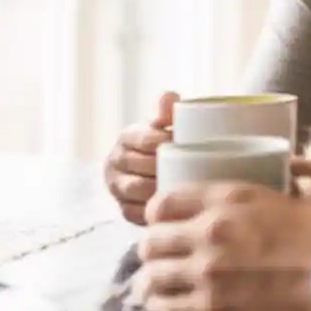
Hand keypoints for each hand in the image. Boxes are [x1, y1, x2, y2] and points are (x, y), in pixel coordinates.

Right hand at [104, 91, 177, 224]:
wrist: (163, 167)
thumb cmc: (169, 141)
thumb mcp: (168, 123)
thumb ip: (167, 107)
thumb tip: (169, 98)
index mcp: (127, 137)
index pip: (146, 140)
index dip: (167, 143)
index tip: (188, 146)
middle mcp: (115, 161)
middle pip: (142, 167)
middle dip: (166, 168)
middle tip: (195, 170)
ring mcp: (116, 187)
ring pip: (136, 191)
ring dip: (159, 190)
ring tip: (185, 188)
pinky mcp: (123, 210)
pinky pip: (135, 213)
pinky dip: (153, 211)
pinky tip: (172, 208)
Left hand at [131, 181, 310, 310]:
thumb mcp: (305, 197)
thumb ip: (284, 188)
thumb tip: (289, 180)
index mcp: (230, 199)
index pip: (163, 202)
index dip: (157, 213)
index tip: (162, 220)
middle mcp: (210, 234)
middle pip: (150, 243)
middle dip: (153, 251)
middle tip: (161, 257)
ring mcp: (208, 276)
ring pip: (151, 280)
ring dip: (152, 283)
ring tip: (157, 287)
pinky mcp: (213, 310)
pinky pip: (167, 310)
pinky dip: (164, 308)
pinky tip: (171, 306)